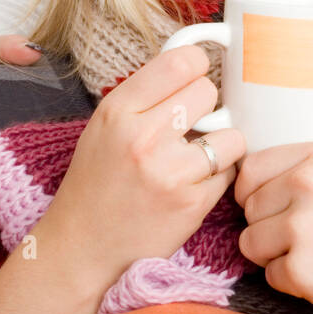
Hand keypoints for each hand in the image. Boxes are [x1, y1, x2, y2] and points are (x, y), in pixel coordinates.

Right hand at [40, 45, 244, 287]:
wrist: (81, 250)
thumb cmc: (96, 185)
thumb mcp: (104, 128)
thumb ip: (145, 98)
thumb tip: (194, 66)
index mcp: (117, 110)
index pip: (180, 62)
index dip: (198, 65)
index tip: (197, 75)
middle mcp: (143, 136)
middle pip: (209, 91)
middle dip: (207, 106)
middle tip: (192, 125)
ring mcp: (170, 171)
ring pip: (231, 133)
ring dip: (221, 145)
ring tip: (196, 158)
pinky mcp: (193, 203)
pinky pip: (230, 171)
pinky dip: (218, 177)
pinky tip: (193, 185)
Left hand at [233, 142, 312, 313]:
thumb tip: (306, 161)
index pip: (251, 168)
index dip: (257, 191)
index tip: (273, 206)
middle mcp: (306, 184)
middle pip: (247, 208)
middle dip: (266, 225)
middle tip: (305, 238)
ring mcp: (301, 227)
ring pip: (251, 243)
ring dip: (275, 255)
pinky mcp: (301, 270)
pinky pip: (270, 276)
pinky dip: (292, 283)